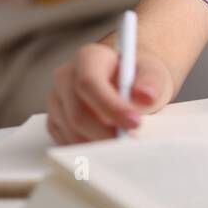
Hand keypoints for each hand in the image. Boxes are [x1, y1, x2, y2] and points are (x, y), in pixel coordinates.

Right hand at [46, 42, 173, 143]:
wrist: (128, 84)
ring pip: (71, 131)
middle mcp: (66, 77)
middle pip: (77, 113)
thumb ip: (151, 82)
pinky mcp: (54, 120)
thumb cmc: (138, 77)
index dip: (110, 106)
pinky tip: (106, 145)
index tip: (134, 122)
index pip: (89, 83)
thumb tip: (146, 95)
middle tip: (130, 141)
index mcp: (89, 57)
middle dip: (105, 133)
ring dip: (97, 143)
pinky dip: (87, 149)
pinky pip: (65, 141)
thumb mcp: (152, 73)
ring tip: (123, 143)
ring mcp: (57, 100)